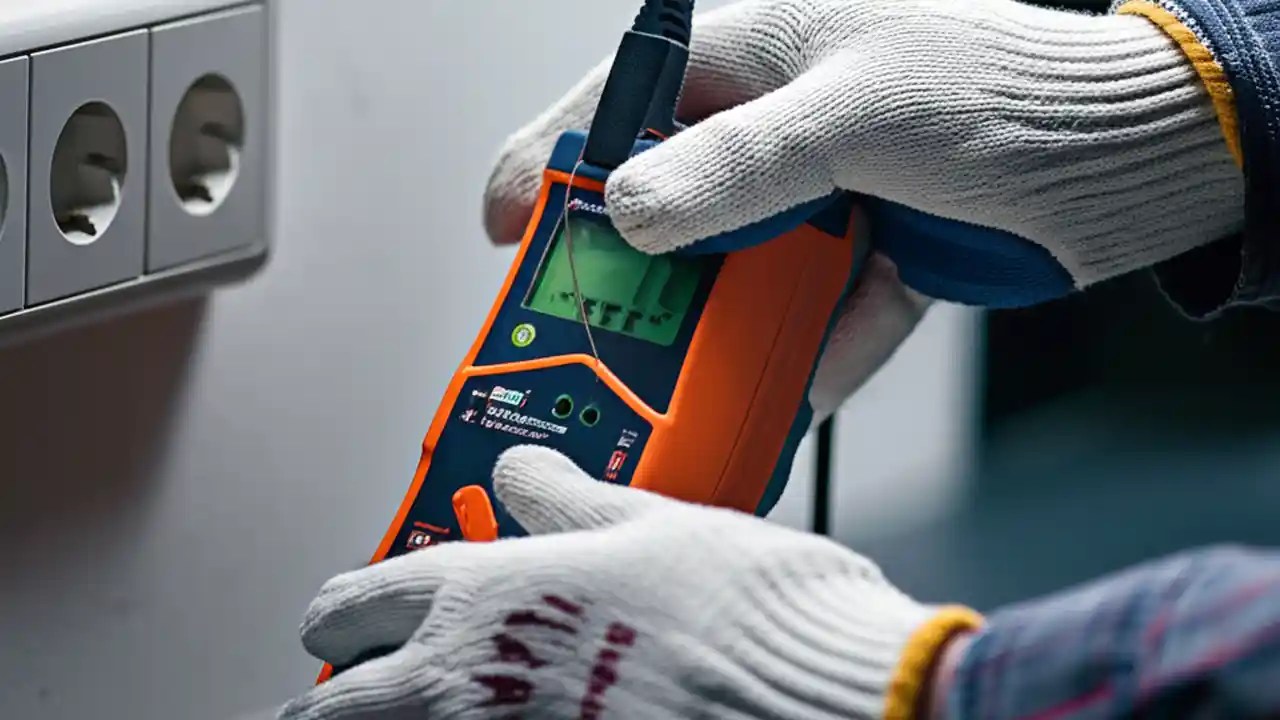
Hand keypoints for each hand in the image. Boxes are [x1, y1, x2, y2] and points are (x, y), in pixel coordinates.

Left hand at [280, 446, 981, 719]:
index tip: (339, 622)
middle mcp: (469, 680)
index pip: (358, 602)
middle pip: (335, 705)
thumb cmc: (748, 614)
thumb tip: (527, 471)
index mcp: (486, 595)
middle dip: (335, 695)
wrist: (820, 699)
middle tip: (350, 686)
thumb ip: (569, 500)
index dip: (342, 613)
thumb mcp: (652, 525)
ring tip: (402, 714)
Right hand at [483, 0, 1241, 417]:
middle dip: (632, 283)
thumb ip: (740, 164)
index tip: (506, 227)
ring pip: (734, 278)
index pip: (615, 105)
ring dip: (718, 339)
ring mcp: (817, 199)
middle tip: (594, 339)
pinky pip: (810, 320)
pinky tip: (788, 396)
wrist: (1130, 154)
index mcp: (752, 59)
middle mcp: (773, 131)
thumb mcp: (857, 115)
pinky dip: (802, 362)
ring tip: (691, 394)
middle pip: (664, 211)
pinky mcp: (862, 259)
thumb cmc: (1005, 86)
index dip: (549, 163)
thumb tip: (633, 210)